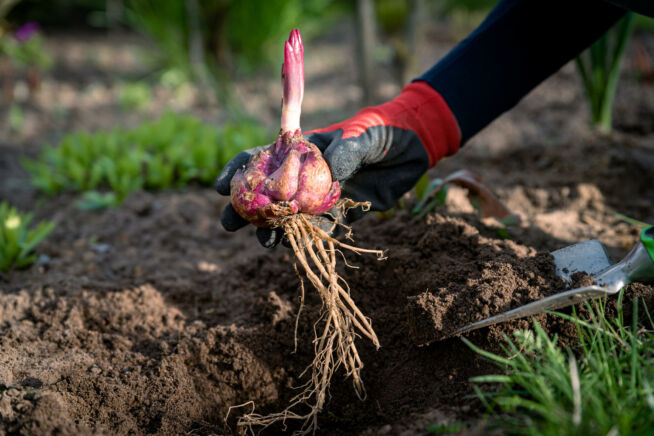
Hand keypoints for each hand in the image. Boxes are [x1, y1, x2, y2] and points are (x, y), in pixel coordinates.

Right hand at [215, 81, 460, 247]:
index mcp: (301, 150)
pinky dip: (308, 239)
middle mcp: (305, 175)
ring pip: (289, 216)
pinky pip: (321, 230)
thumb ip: (347, 151)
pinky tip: (295, 248)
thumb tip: (333, 173)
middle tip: (230, 224)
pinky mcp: (341, 213)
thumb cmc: (382, 131)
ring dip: (274, 230)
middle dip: (245, 209)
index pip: (261, 158)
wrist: (412, 148)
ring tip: (265, 242)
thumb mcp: (364, 136)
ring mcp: (320, 196)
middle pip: (267, 193)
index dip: (238, 171)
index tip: (221, 188)